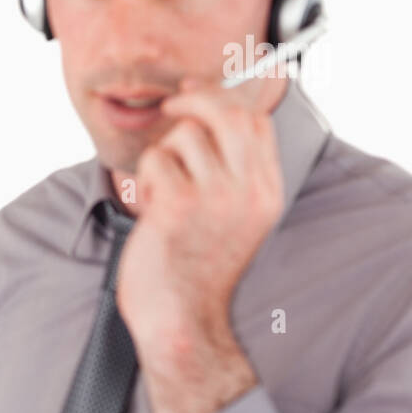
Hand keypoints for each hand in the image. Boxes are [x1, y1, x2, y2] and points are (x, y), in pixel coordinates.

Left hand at [114, 74, 284, 412]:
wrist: (182, 321)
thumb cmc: (195, 269)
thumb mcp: (231, 217)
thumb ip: (229, 170)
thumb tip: (208, 107)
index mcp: (266, 192)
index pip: (255, 121)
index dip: (223, 96)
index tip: (194, 91)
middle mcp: (248, 192)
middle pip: (226, 112)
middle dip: (193, 98)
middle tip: (170, 106)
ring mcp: (215, 198)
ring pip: (182, 134)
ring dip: (162, 154)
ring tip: (161, 191)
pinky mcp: (178, 205)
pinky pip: (155, 159)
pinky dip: (145, 178)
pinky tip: (150, 207)